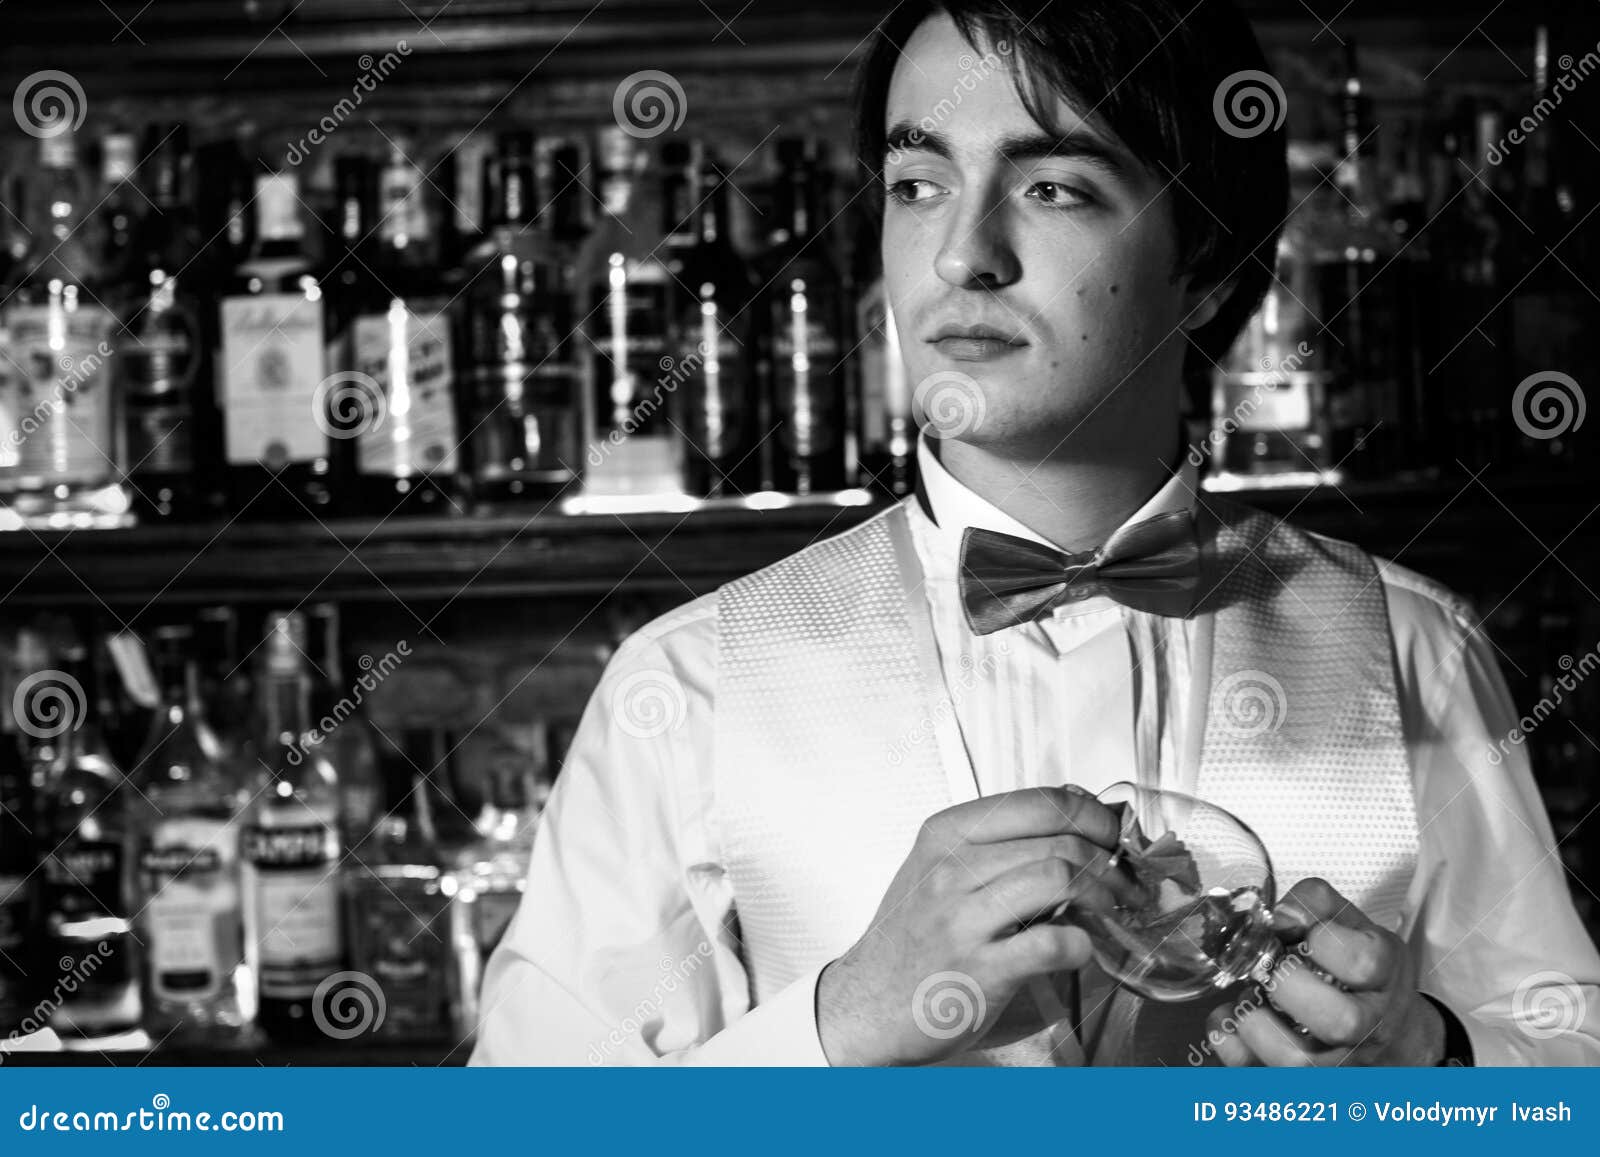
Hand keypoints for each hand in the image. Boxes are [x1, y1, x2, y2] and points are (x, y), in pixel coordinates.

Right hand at [816, 786, 1142, 1065]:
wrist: (866, 1005)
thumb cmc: (910, 939)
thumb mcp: (938, 870)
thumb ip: (997, 842)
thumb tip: (1074, 809)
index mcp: (945, 834)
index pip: (1039, 801)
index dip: (1092, 815)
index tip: (1113, 833)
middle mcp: (951, 868)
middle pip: (1059, 839)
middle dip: (1109, 858)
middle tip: (1124, 879)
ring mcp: (963, 918)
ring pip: (1060, 877)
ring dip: (1104, 895)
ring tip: (1110, 910)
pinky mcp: (980, 968)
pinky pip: (1052, 940)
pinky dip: (1082, 943)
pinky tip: (1081, 948)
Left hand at [1204, 877, 1445, 1065]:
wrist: (1388, 1032)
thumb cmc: (1360, 973)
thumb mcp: (1350, 924)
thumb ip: (1313, 903)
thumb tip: (1277, 918)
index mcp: (1383, 976)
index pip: (1364, 961)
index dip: (1323, 941)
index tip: (1305, 935)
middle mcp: (1367, 1027)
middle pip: (1338, 1021)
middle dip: (1288, 985)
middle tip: (1271, 969)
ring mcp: (1337, 1063)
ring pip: (1296, 1062)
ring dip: (1254, 1023)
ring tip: (1249, 998)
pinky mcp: (1303, 1084)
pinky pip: (1258, 1078)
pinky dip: (1231, 1047)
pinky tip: (1230, 1020)